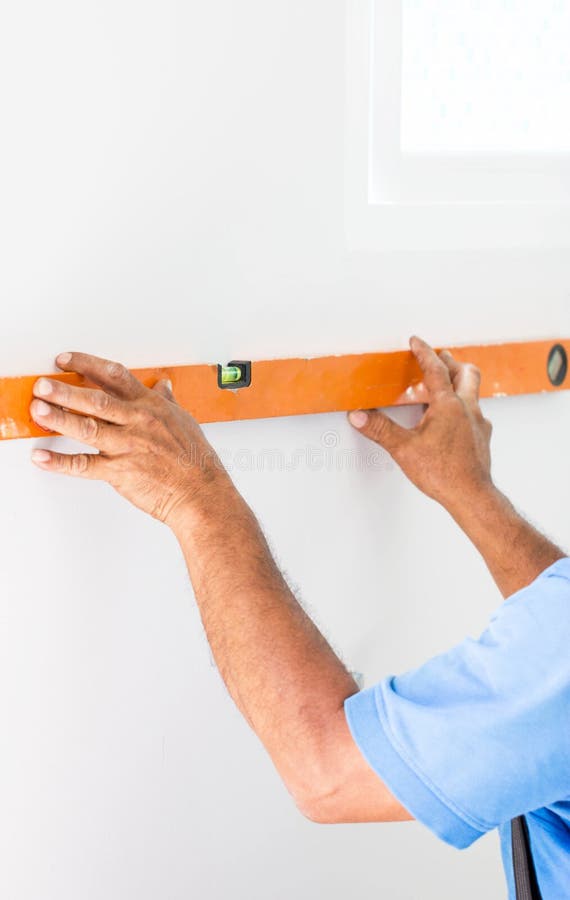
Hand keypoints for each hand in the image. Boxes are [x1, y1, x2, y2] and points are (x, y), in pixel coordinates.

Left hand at [30, 352, 228, 525]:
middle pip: (95, 399)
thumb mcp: (184, 421)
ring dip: (58, 418)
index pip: (115, 376)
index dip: (87, 364)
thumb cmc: (196, 461)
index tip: (67, 360)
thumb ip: (167, 403)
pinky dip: (60, 462)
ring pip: (87, 427)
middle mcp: (137, 422)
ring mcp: (127, 447)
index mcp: (150, 406)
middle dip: (65, 390)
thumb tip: (162, 388)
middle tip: (42, 385)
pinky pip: (84, 466)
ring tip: (38, 410)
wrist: (202, 493)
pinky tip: (42, 457)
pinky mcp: (120, 472)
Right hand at [348, 336, 493, 511]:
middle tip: (440, 357)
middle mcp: (467, 409)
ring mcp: (478, 423)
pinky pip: (474, 413)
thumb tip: (359, 416)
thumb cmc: (444, 473)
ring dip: (459, 383)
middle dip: (451, 362)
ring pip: (472, 392)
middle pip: (465, 373)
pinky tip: (453, 419)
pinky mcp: (482, 438)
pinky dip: (463, 406)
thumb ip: (380, 429)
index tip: (417, 341)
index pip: (435, 369)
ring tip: (445, 385)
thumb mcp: (403, 449)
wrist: (471, 496)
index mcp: (448, 404)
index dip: (424, 352)